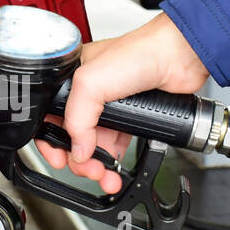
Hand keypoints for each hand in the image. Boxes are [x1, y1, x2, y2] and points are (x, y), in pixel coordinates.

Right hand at [33, 12, 209, 193]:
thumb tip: (77, 149)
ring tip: (103, 175)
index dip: (51, 141)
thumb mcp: (91, 82)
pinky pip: (115, 144)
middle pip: (72, 136)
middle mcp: (88, 93)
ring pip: (94, 144)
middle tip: (87, 169)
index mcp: (71, 78)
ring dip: (96, 164)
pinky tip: (114, 169)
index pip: (50, 117)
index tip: (59, 158)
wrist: (179, 57)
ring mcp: (110, 105)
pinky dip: (113, 160)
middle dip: (77, 159)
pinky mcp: (130, 116)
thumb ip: (77, 118)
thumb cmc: (139, 53)